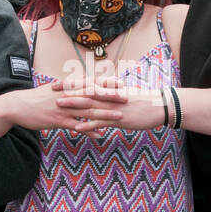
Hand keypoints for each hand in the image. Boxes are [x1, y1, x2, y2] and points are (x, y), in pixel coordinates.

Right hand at [4, 82, 124, 132]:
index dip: (106, 83)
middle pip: (93, 96)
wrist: (17, 106)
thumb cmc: (36, 99)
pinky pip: (76, 126)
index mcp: (68, 87)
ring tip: (119, 117)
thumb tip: (76, 87)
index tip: (121, 83)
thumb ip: (66, 89)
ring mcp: (63, 108)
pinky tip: (99, 135)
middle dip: (111, 97)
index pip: (91, 83)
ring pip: (88, 111)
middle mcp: (68, 96)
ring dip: (104, 114)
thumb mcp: (52, 90)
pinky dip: (88, 131)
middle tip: (127, 98)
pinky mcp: (57, 120)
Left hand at [53, 77, 169, 131]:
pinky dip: (88, 125)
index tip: (57, 83)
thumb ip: (112, 95)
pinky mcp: (118, 119)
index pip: (87, 85)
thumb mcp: (125, 96)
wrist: (159, 106)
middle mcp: (109, 96)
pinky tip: (76, 128)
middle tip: (51, 90)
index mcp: (109, 90)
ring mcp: (113, 107)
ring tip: (58, 106)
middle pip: (84, 92)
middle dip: (67, 91)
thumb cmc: (144, 102)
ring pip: (90, 105)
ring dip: (73, 106)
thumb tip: (103, 95)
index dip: (71, 84)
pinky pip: (100, 122)